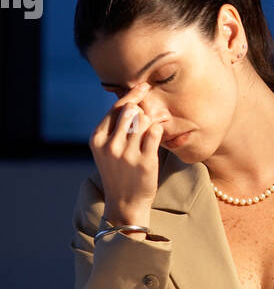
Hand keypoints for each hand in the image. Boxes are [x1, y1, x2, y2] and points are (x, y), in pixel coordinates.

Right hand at [89, 81, 167, 222]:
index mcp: (97, 139)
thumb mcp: (108, 150)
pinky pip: (156, 132)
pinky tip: (159, 134)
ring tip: (155, 127)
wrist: (125, 202)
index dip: (132, 95)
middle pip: (130, 110)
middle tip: (151, 114)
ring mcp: (127, 154)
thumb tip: (133, 100)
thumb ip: (116, 127)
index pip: (116, 108)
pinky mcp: (144, 161)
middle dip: (143, 109)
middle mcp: (110, 145)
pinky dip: (160, 129)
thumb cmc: (119, 172)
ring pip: (144, 120)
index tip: (144, 86)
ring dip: (153, 120)